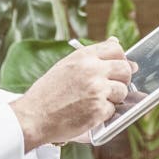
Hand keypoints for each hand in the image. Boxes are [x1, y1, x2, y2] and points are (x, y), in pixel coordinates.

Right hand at [10, 38, 135, 151]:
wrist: (34, 116)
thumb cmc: (48, 92)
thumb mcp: (67, 65)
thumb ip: (92, 55)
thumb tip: (116, 42)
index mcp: (84, 56)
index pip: (116, 49)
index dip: (121, 59)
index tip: (120, 68)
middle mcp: (92, 70)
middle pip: (125, 69)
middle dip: (123, 79)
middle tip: (113, 87)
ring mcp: (97, 90)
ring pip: (123, 91)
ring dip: (114, 98)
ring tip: (95, 101)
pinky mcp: (98, 109)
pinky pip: (113, 110)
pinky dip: (104, 114)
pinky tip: (89, 112)